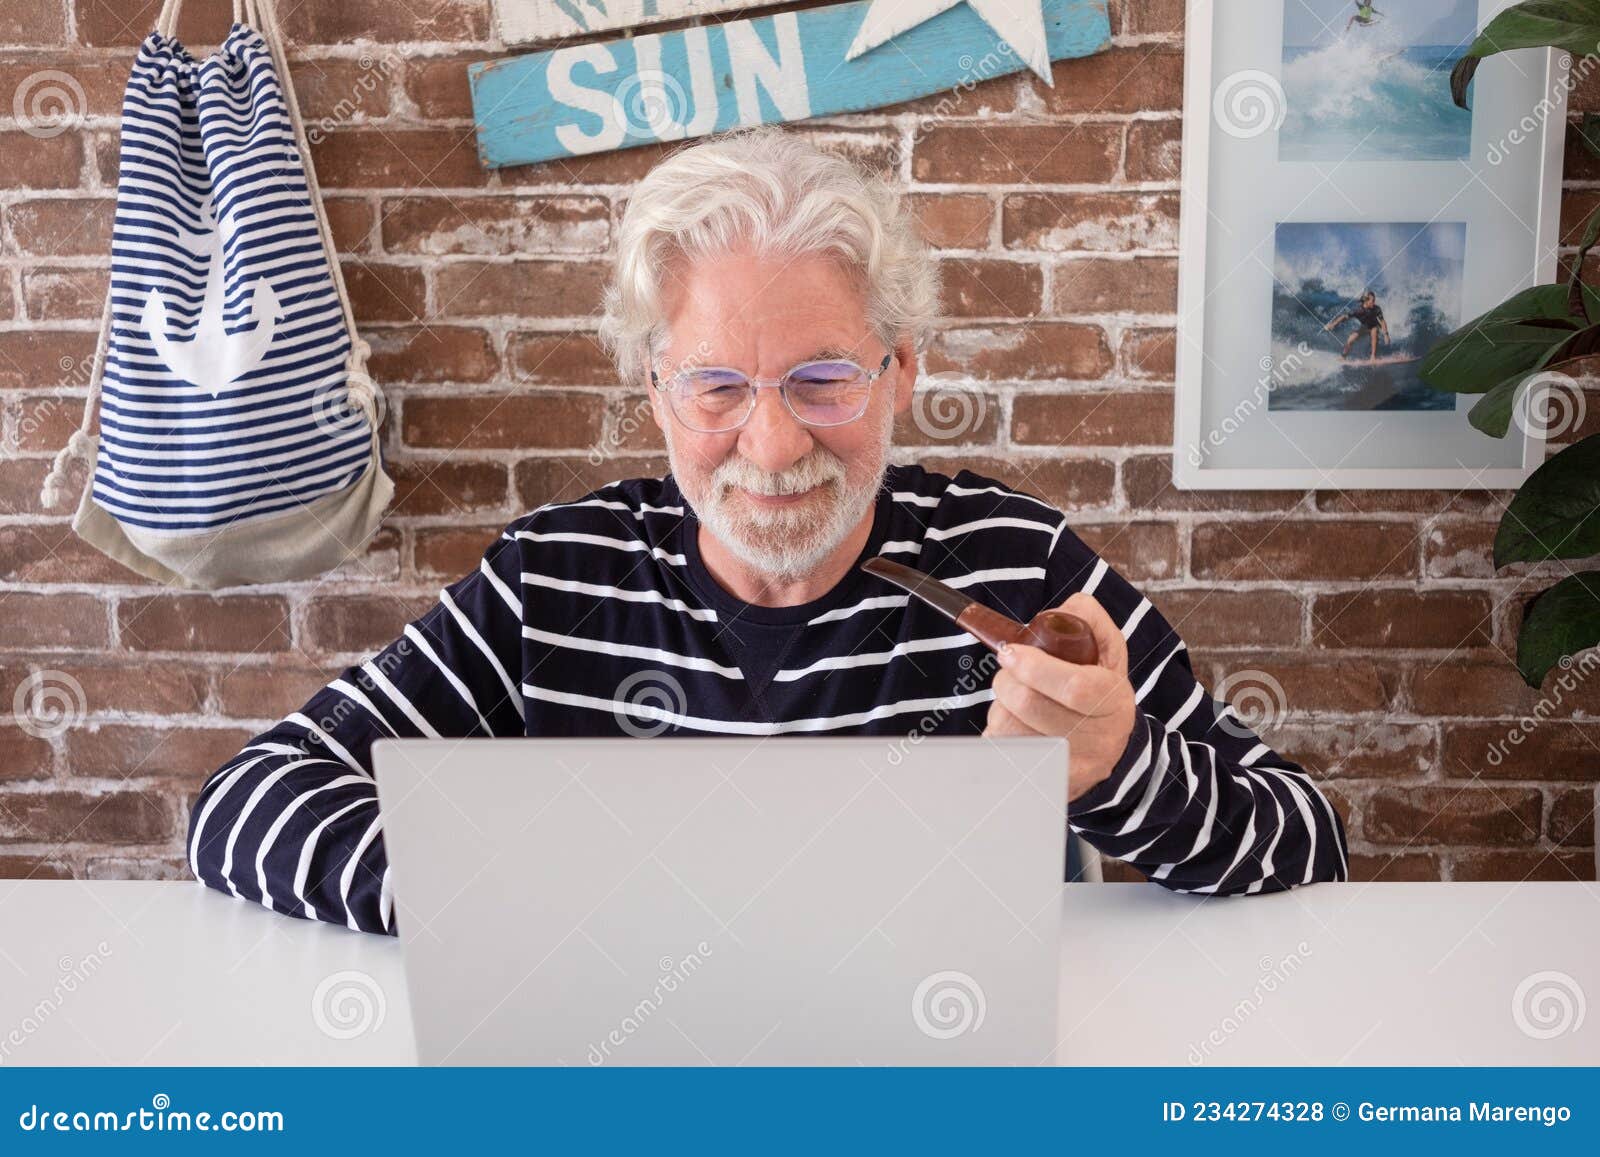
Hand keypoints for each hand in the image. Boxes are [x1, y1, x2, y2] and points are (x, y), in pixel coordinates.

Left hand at [982, 592, 1136, 800]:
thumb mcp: (1106, 652)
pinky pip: (1004, 753)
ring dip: (1000, 707)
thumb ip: (1089, 620)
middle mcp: (1099, 740)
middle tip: (1007, 671)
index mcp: (1115, 701)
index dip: (1036, 667)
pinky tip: (1015, 726)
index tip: (1011, 652)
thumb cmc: (1097, 691)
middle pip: (1032, 706)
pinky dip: (999, 732)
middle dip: (1007, 681)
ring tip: (1014, 700)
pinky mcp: (1047, 784)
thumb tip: (1068, 607)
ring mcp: (1073, 767)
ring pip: (1011, 730)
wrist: (1105, 751)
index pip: (1075, 687)